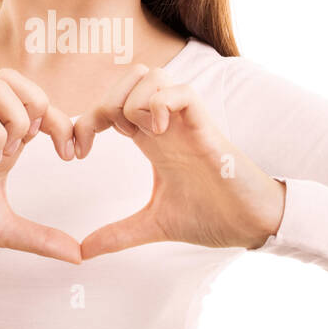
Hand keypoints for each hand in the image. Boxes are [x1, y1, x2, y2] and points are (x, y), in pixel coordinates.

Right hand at [0, 69, 80, 262]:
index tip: (73, 155)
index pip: (39, 108)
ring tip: (13, 152)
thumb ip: (42, 239)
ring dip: (18, 117)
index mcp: (5, 146)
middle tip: (44, 142)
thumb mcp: (7, 231)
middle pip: (17, 81)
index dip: (64, 122)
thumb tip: (78, 256)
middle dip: (43, 105)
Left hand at [72, 64, 286, 258]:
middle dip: (105, 101)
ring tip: (135, 136)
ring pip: (153, 76)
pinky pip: (182, 92)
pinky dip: (163, 104)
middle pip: (130, 78)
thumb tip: (82, 251)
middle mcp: (167, 125)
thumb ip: (118, 234)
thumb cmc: (212, 216)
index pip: (113, 105)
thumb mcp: (153, 225)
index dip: (86, 120)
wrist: (251, 225)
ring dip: (133, 101)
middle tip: (99, 139)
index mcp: (152, 141)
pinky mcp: (207, 128)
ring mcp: (186, 123)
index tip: (76, 153)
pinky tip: (159, 133)